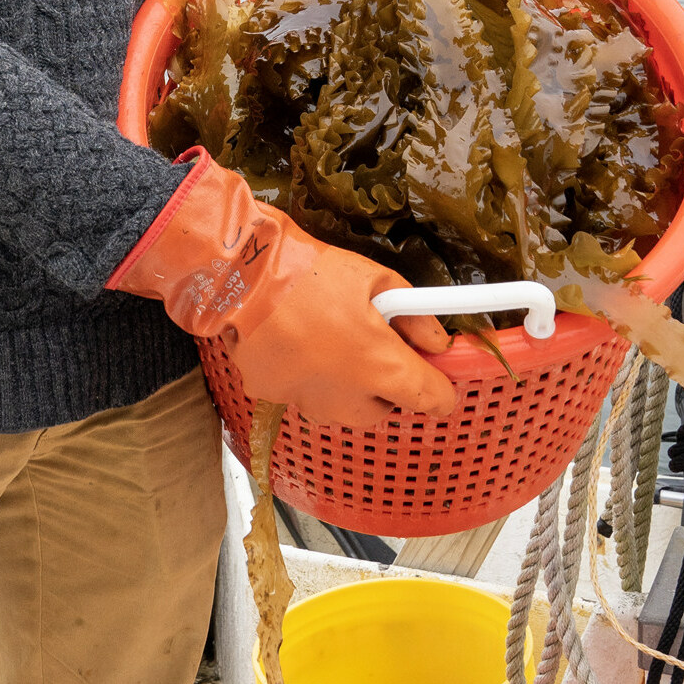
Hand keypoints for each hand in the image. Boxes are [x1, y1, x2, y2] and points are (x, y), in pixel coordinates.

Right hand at [105, 158, 462, 424]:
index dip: (441, 388)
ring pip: (341, 409)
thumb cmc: (313, 273)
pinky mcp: (274, 397)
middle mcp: (349, 398)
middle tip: (372, 346)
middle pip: (384, 410)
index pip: (435, 400)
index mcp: (383, 368)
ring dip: (345, 388)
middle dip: (384, 386)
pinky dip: (304, 379)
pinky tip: (294, 344)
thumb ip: (415, 317)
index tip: (436, 373)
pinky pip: (302, 396)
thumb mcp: (377, 280)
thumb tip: (436, 340)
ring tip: (329, 342)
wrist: (243, 276)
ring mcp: (309, 403)